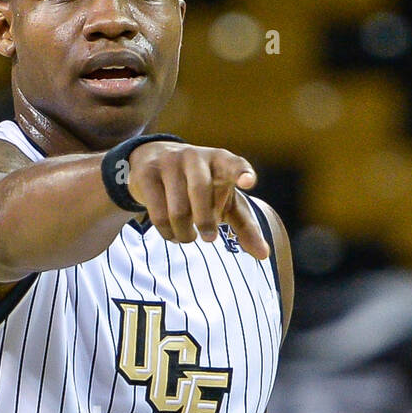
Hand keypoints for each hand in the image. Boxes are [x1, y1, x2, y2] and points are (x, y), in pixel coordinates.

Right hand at [126, 141, 270, 259]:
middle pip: (200, 191)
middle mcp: (195, 156)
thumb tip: (264, 255)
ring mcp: (169, 162)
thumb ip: (245, 226)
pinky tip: (172, 235)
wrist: (155, 159)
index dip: (242, 172)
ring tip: (187, 238)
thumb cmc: (201, 185)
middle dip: (205, 221)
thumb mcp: (225, 201)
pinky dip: (167, 231)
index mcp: (221, 160)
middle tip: (210, 239)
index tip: (249, 181)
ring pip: (178, 209)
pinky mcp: (147, 174)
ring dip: (184, 232)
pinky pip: (157, 212)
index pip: (234, 164)